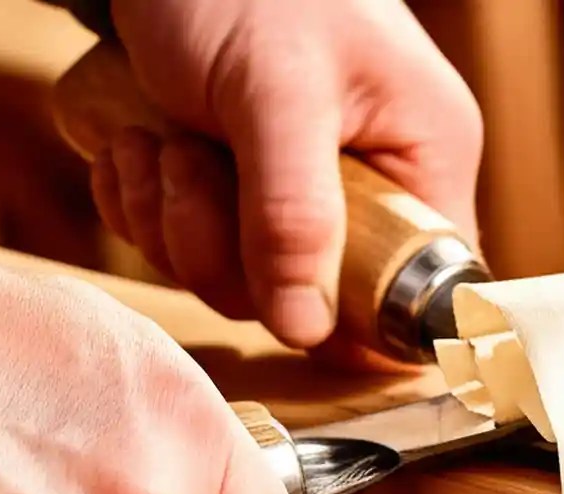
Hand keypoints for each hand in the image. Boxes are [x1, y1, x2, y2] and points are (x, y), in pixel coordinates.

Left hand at [90, 0, 483, 351]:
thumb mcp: (275, 92)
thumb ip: (293, 212)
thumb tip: (306, 330)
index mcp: (426, 159)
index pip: (425, 287)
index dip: (358, 317)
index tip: (282, 295)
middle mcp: (376, 186)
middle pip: (315, 297)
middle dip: (225, 248)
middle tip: (187, 168)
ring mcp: (306, 193)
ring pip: (242, 278)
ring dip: (174, 222)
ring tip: (155, 143)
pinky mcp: (242, 190)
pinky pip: (194, 246)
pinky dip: (149, 208)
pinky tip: (136, 147)